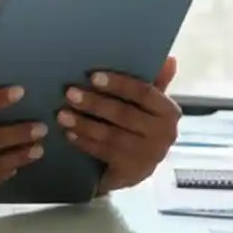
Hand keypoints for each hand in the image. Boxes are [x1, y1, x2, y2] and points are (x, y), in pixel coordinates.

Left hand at [57, 55, 181, 195]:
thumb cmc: (141, 126)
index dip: (119, 84)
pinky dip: (85, 143)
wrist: (137, 168)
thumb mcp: (149, 104)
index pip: (144, 93)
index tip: (93, 77)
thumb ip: (156, 82)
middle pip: (124, 115)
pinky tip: (70, 134)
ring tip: (62, 114)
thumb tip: (170, 60)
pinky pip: (104, 154)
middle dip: (94, 104)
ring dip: (84, 124)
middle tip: (70, 93)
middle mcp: (164, 135)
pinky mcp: (132, 173)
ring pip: (112, 136)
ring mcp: (149, 156)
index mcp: (169, 112)